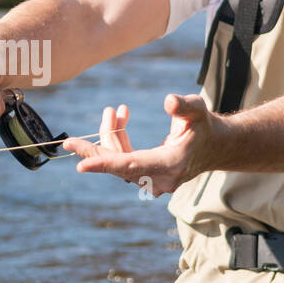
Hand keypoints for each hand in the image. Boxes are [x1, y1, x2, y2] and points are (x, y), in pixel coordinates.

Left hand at [61, 94, 216, 195]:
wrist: (215, 146)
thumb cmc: (205, 126)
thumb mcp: (198, 110)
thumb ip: (185, 105)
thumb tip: (168, 101)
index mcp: (171, 164)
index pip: (132, 166)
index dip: (106, 164)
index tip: (81, 166)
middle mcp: (161, 178)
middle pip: (119, 166)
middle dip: (97, 147)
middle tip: (68, 141)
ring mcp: (153, 182)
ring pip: (119, 162)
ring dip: (111, 136)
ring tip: (114, 111)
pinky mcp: (147, 178)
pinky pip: (123, 162)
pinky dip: (117, 142)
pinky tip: (119, 119)